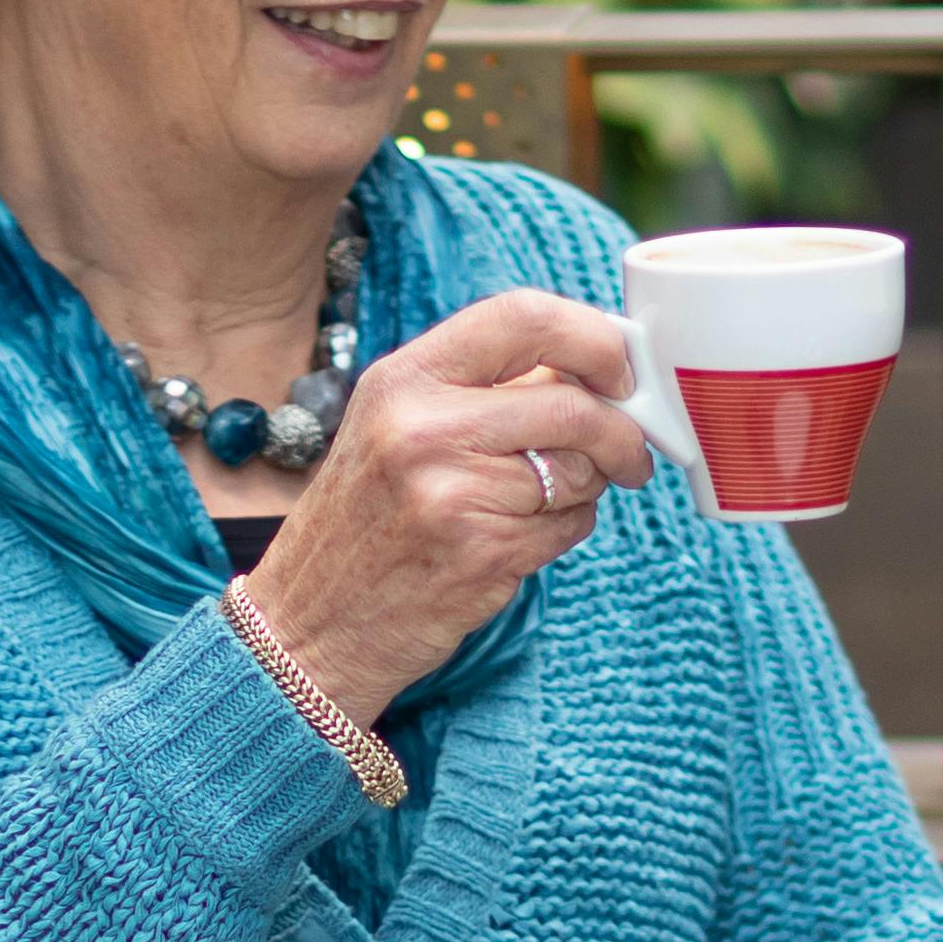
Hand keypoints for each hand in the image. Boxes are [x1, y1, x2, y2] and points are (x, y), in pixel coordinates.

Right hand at [238, 290, 650, 725]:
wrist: (311, 625)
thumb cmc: (365, 522)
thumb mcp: (396, 427)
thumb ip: (485, 388)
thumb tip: (597, 367)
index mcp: (403, 379)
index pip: (525, 316)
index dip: (594, 338)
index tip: (620, 368)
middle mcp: (422, 428)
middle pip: (574, 405)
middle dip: (622, 432)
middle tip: (631, 453)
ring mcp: (451, 494)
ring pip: (581, 471)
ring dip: (586, 488)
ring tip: (536, 505)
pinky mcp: (482, 555)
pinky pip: (571, 527)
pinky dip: (565, 532)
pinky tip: (517, 541)